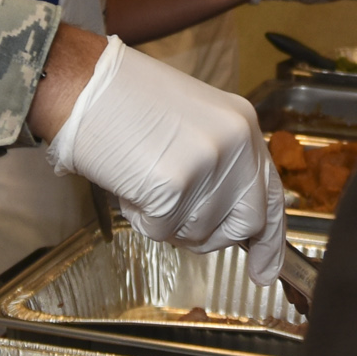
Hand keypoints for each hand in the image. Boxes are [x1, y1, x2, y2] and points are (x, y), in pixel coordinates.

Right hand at [44, 35, 286, 282]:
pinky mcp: (175, 186)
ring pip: (199, 233)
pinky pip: (163, 230)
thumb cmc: (127, 100)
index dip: (270, 240)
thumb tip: (230, 214)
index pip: (272, 195)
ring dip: (169, 222)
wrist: (84, 84)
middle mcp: (236, 145)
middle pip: (244, 223)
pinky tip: (130, 184)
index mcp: (244, 125)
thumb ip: (223, 163)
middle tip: (180, 226)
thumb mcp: (196, 121)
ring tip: (144, 179)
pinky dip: (142, 218)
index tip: (266, 271)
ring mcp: (208, 166)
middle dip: (213, 237)